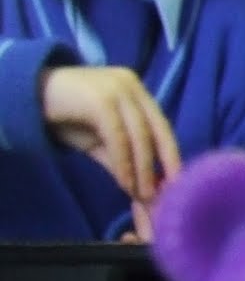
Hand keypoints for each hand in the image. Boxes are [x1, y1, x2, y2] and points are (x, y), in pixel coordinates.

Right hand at [40, 66, 180, 203]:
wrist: (29, 97)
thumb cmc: (69, 118)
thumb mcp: (102, 141)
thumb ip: (123, 158)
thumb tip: (146, 188)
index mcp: (138, 92)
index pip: (162, 126)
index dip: (172, 155)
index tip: (179, 182)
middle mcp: (132, 86)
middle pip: (155, 130)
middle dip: (161, 165)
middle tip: (161, 194)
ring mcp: (116, 89)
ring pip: (139, 135)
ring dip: (142, 169)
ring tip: (141, 193)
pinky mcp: (100, 100)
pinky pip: (118, 137)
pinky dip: (124, 162)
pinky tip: (124, 182)